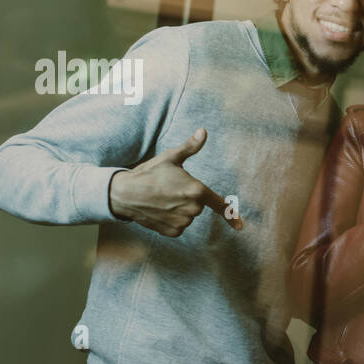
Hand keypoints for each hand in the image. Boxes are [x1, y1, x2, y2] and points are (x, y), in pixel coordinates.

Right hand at [108, 128, 241, 236]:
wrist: (124, 194)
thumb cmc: (148, 173)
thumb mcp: (170, 157)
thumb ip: (190, 147)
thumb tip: (203, 131)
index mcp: (196, 190)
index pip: (219, 203)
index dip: (230, 214)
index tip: (240, 226)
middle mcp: (192, 209)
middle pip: (199, 205)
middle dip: (188, 198)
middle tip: (169, 189)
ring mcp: (182, 222)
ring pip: (188, 216)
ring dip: (179, 209)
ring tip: (162, 199)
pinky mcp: (173, 232)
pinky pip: (179, 226)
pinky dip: (171, 220)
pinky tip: (159, 210)